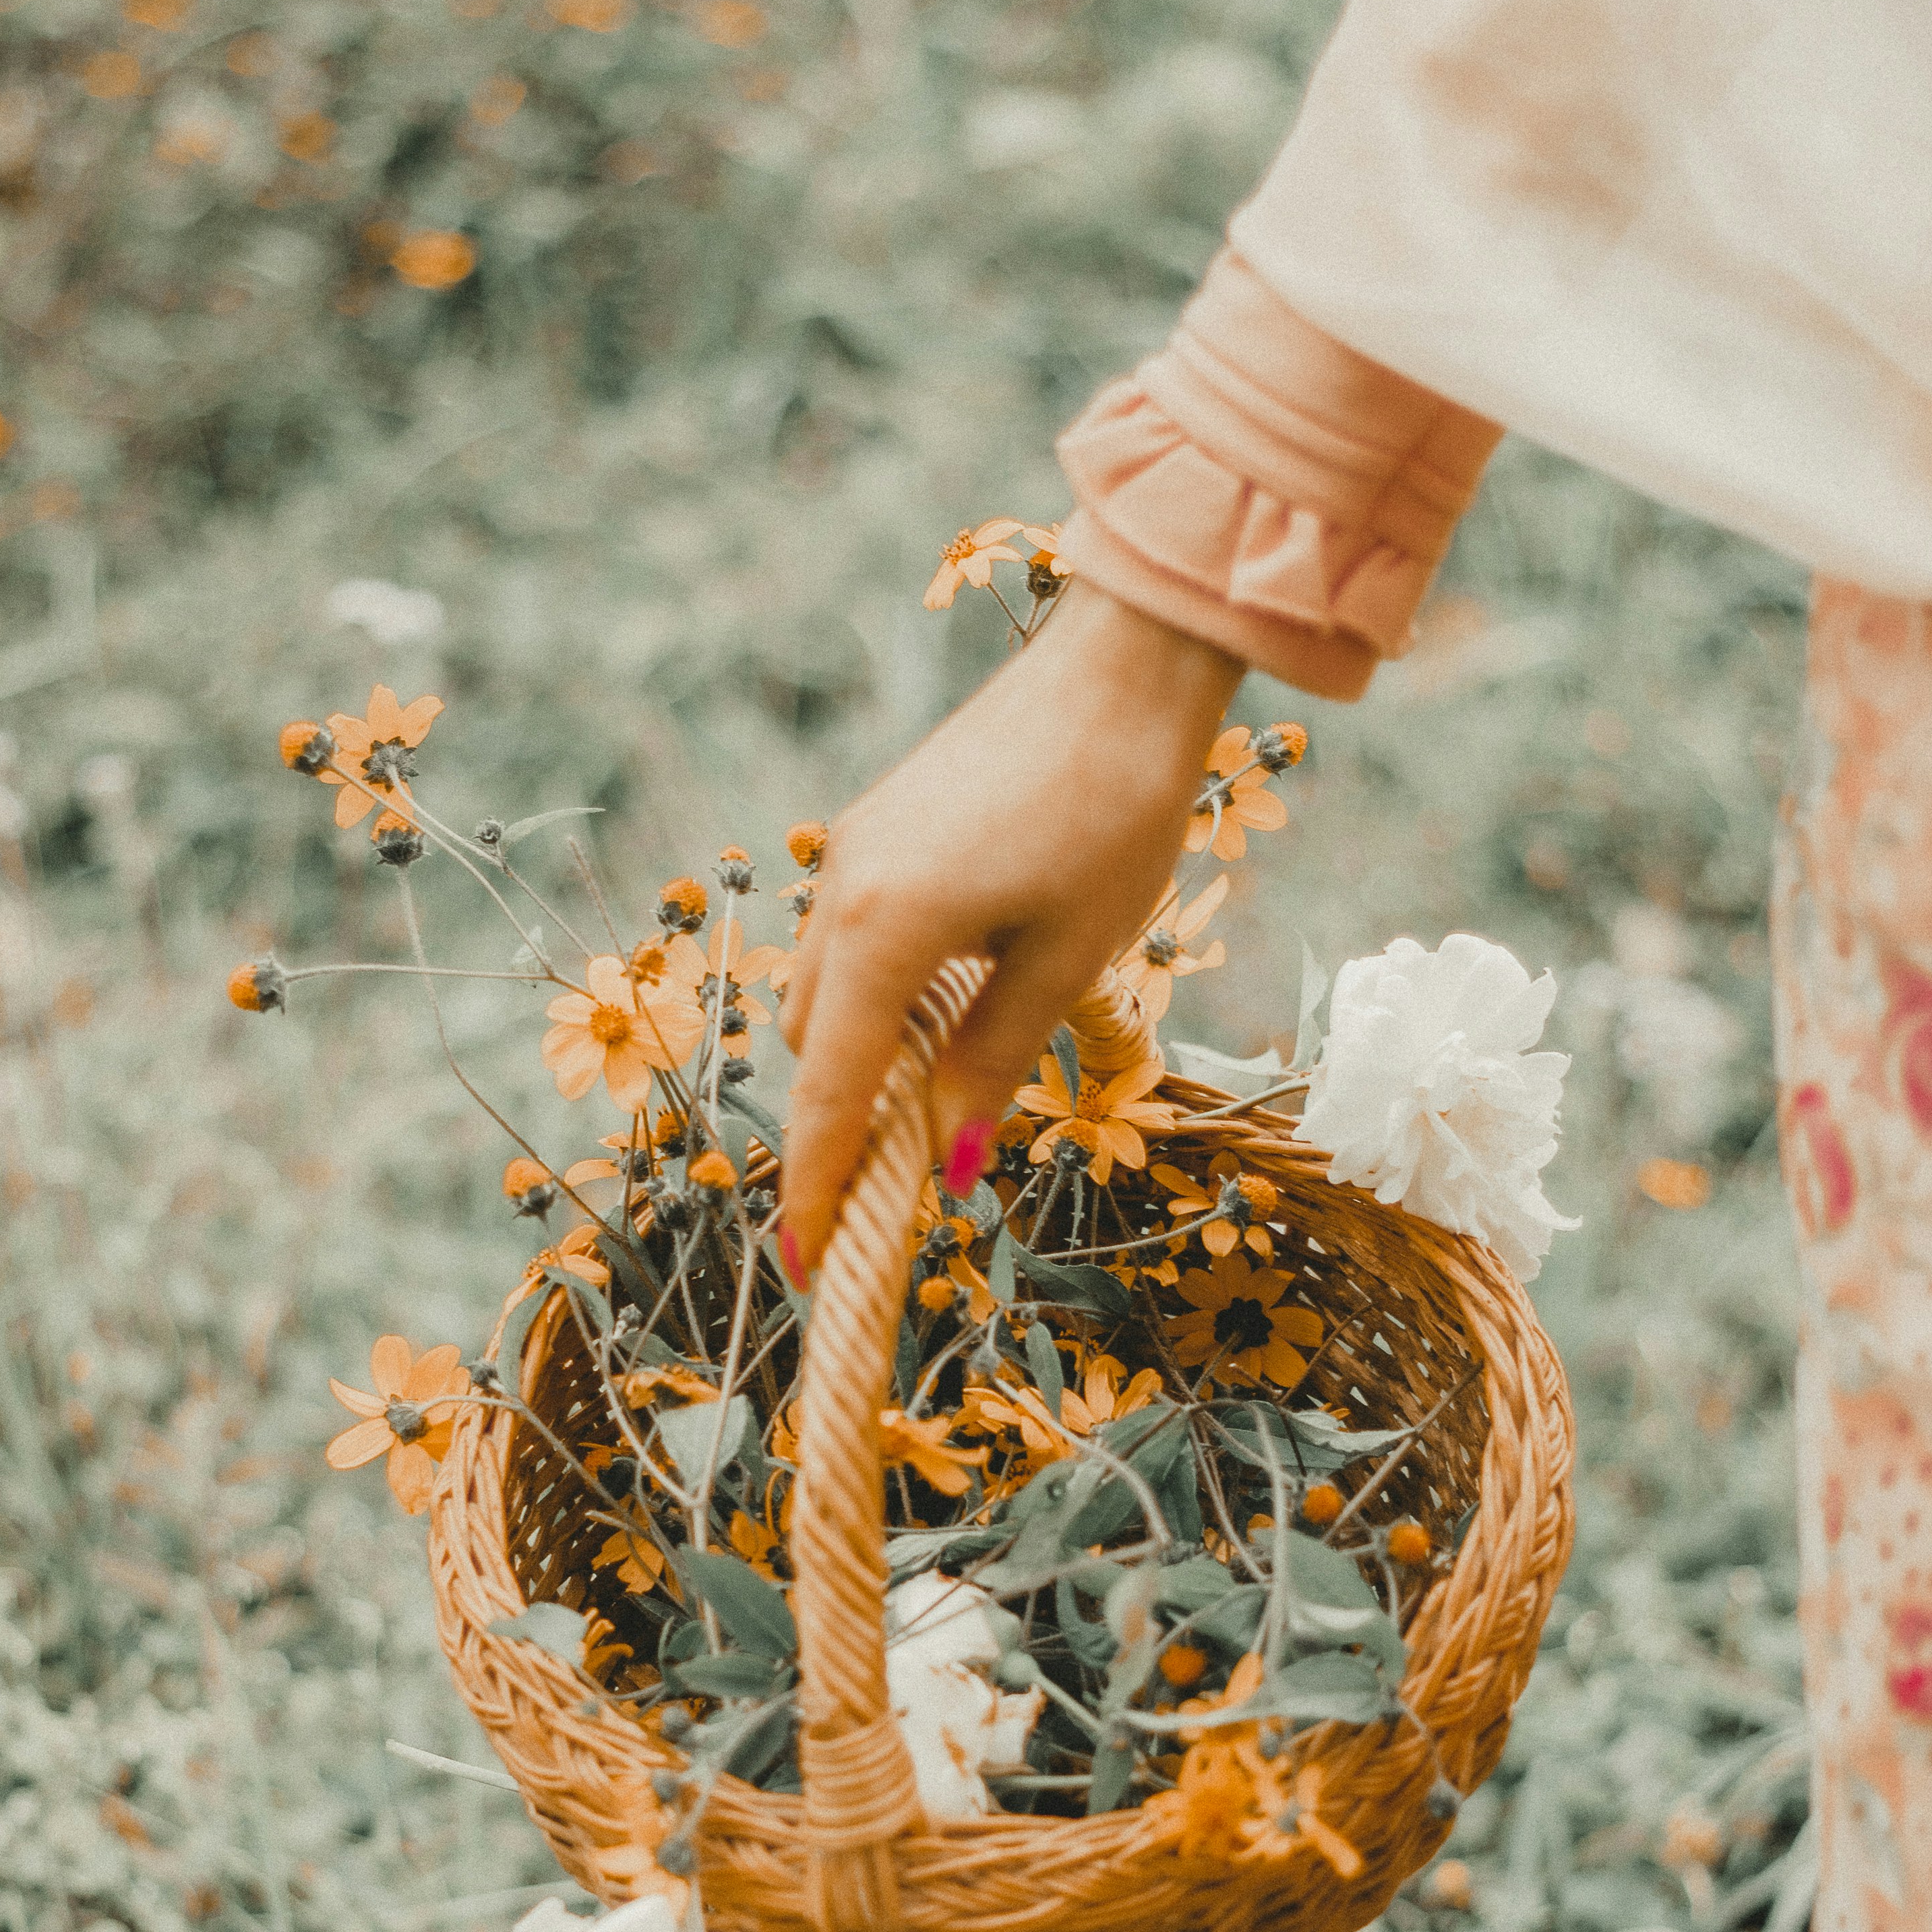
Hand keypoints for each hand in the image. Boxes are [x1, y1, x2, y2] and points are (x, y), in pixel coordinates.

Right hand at [775, 587, 1241, 1278]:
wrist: (1125, 667)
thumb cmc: (1115, 812)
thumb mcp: (1066, 961)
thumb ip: (992, 1065)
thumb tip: (944, 1165)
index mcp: (884, 934)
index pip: (829, 1094)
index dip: (816, 1186)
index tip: (806, 1264)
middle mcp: (843, 892)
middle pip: (811, 1047)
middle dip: (834, 1129)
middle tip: (879, 1205)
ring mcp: (855, 852)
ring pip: (823, 991)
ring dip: (853, 1061)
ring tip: (916, 1116)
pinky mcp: (882, 826)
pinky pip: (850, 940)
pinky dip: (871, 1000)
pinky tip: (939, 1017)